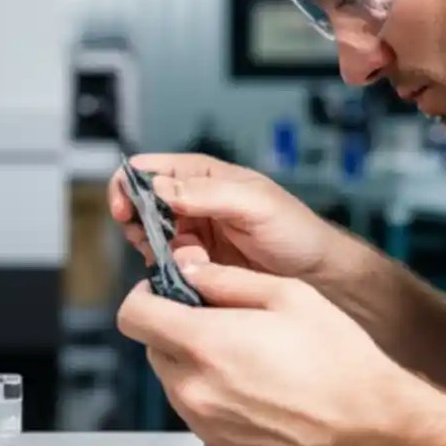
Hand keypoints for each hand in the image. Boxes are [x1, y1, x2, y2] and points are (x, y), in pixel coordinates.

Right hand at [109, 153, 341, 278]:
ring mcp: (192, 234)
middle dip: (140, 225)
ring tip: (189, 259)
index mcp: (201, 176)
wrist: (318, 275)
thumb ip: (207, 193)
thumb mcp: (254, 203)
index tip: (127, 211)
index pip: (147, 170)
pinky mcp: (196, 265)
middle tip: (156, 241)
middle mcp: (191, 202)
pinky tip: (195, 274)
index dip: (128, 186)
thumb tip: (160, 187)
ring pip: (149, 239)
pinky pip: (166, 267)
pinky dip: (171, 272)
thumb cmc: (294, 230)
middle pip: (139, 206)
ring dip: (159, 251)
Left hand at [117, 262, 419, 445]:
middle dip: (174, 327)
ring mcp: (205, 422)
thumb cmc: (337, 360)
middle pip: (152, 347)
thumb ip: (227, 279)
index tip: (164, 291)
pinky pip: (196, 409)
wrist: (370, 422)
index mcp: (205, 344)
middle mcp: (195, 389)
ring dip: (192, 361)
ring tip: (242, 354)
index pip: (133, 315)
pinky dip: (210, 392)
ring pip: (172, 379)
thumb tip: (192, 271)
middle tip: (215, 319)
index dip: (145, 295)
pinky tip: (251, 384)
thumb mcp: (287, 294)